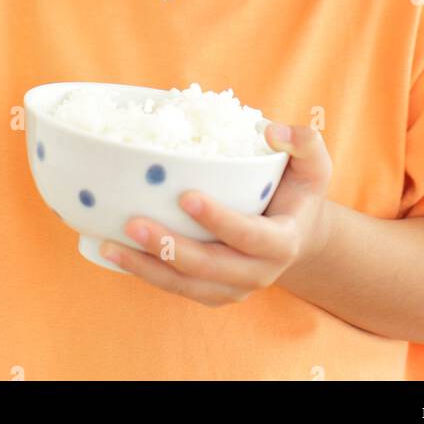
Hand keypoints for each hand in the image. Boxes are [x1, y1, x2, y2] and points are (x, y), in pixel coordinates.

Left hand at [98, 120, 332, 305]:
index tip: (186, 196)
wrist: (299, 233)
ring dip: (147, 268)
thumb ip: (303, 141)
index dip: (219, 220)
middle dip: (170, 249)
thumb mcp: (314, 162)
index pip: (250, 236)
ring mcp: (234, 288)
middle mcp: (259, 273)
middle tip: (133, 223)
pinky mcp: (213, 293)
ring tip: (109, 245)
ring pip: (187, 286)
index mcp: (283, 242)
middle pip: (210, 268)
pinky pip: (177, 289)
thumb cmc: (300, 190)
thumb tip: (270, 131)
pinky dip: (146, 274)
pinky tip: (116, 254)